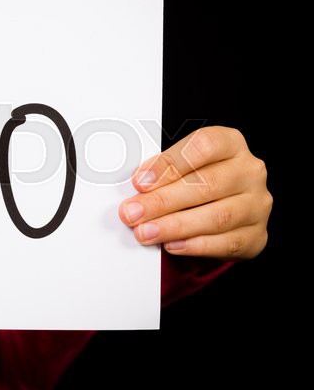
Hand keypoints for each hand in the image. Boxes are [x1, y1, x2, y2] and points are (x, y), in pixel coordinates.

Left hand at [118, 126, 270, 259]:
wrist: (221, 210)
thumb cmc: (196, 180)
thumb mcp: (181, 166)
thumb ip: (163, 170)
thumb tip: (137, 184)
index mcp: (230, 144)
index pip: (203, 146)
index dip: (169, 164)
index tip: (140, 182)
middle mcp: (249, 171)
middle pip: (207, 184)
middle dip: (163, 201)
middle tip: (133, 212)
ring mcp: (256, 204)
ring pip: (217, 216)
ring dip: (175, 226)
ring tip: (146, 232)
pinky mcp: (256, 235)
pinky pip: (227, 242)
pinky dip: (196, 246)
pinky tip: (172, 245)